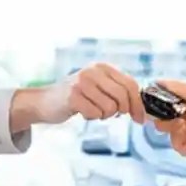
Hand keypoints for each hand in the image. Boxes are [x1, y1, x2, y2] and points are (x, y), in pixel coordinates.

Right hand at [10, 63, 144, 130]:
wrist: (44, 101)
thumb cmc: (77, 96)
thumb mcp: (99, 86)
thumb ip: (118, 91)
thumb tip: (141, 107)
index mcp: (103, 67)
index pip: (130, 84)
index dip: (138, 104)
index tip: (140, 118)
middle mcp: (93, 71)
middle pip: (123, 96)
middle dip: (122, 111)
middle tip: (113, 115)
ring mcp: (82, 82)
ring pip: (110, 108)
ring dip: (103, 114)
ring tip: (92, 109)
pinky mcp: (73, 96)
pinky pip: (95, 114)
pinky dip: (91, 117)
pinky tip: (82, 111)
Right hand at [148, 79, 185, 157]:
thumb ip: (177, 88)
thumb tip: (157, 82)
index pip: (166, 101)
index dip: (156, 98)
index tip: (147, 94)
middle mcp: (185, 118)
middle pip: (160, 114)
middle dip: (156, 110)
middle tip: (153, 106)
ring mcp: (185, 133)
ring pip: (163, 127)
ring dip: (165, 120)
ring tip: (175, 116)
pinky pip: (172, 140)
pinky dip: (175, 132)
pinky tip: (182, 126)